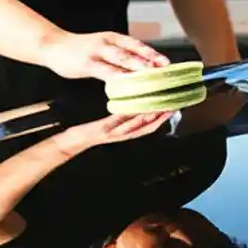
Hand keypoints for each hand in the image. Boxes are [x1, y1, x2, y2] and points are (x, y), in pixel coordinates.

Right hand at [39, 30, 169, 79]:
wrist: (52, 45)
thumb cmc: (79, 48)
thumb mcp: (102, 46)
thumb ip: (118, 54)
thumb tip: (139, 64)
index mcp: (113, 37)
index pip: (137, 45)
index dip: (153, 53)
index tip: (167, 63)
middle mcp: (108, 42)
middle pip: (134, 52)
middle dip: (151, 61)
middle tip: (166, 71)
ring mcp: (98, 52)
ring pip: (123, 60)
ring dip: (139, 69)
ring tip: (153, 78)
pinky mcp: (88, 64)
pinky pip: (107, 73)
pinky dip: (120, 81)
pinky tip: (129, 88)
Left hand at [48, 112, 173, 156]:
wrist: (75, 141)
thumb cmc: (91, 132)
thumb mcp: (109, 123)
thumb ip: (122, 116)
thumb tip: (133, 106)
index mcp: (126, 131)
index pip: (148, 125)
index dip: (162, 118)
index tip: (172, 107)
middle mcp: (124, 134)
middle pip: (147, 127)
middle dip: (161, 118)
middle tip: (172, 107)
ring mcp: (116, 133)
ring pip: (137, 126)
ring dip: (151, 118)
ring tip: (161, 108)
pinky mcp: (106, 131)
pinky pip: (122, 124)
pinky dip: (132, 119)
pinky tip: (139, 112)